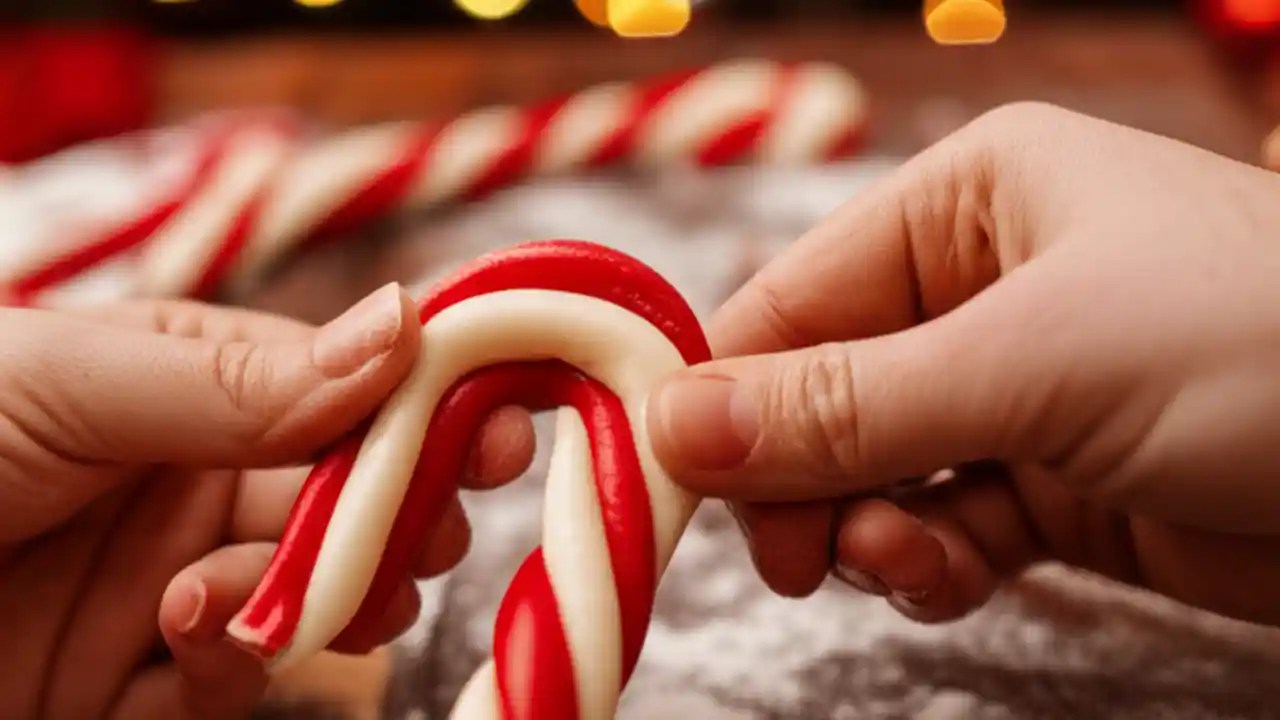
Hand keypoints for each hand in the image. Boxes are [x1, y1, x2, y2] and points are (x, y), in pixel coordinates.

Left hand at [0, 285, 533, 718]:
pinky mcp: (137, 689)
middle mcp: (194, 485)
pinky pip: (230, 681)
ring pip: (310, 599)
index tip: (500, 419)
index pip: (343, 389)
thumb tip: (404, 326)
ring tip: (286, 581)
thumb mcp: (72, 377)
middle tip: (431, 526)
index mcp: (188, 386)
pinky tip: (189, 623)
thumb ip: (244, 375)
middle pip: (349, 502)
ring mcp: (171, 590)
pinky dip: (234, 656)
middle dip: (400, 514)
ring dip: (320, 592)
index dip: (426, 403)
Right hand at [647, 103, 1279, 625]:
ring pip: (874, 468)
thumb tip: (674, 424)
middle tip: (790, 557)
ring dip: (866, 527)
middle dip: (801, 476)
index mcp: (969, 204)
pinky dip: (926, 559)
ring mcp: (1018, 390)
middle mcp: (983, 287)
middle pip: (822, 390)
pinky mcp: (1056, 483)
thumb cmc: (1261, 346)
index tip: (673, 480)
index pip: (794, 297)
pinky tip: (948, 574)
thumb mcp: (1030, 364)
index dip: (724, 390)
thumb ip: (845, 404)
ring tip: (901, 562)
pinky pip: (941, 522)